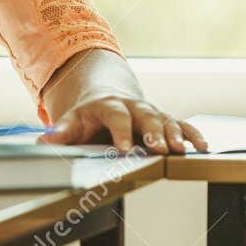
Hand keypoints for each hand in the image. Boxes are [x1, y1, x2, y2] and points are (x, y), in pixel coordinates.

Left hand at [40, 93, 207, 153]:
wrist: (105, 96)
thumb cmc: (88, 114)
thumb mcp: (72, 120)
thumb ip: (61, 132)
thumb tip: (44, 140)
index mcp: (109, 105)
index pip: (116, 116)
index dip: (121, 132)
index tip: (124, 150)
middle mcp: (134, 106)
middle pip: (146, 116)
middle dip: (154, 131)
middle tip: (159, 148)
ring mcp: (150, 112)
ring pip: (166, 120)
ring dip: (176, 134)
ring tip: (182, 149)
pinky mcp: (163, 120)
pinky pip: (181, 125)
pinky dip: (192, 134)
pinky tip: (201, 146)